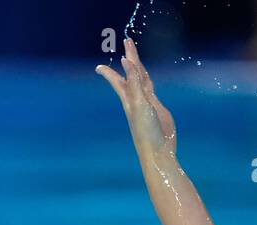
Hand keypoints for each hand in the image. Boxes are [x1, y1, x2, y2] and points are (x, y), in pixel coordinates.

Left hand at [96, 38, 176, 159]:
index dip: (109, 72)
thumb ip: (134, 82)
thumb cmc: (146, 130)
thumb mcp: (140, 103)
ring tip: (134, 56)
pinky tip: (147, 79)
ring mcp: (147, 102)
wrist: (158, 150)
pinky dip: (148, 80)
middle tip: (127, 42)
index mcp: (128, 99)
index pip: (118, 80)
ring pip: (142, 79)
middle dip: (130, 58)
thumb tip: (126, 61)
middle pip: (132, 73)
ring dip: (138, 67)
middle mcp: (136, 99)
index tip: (98, 67)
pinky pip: (151, 88)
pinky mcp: (157, 107)